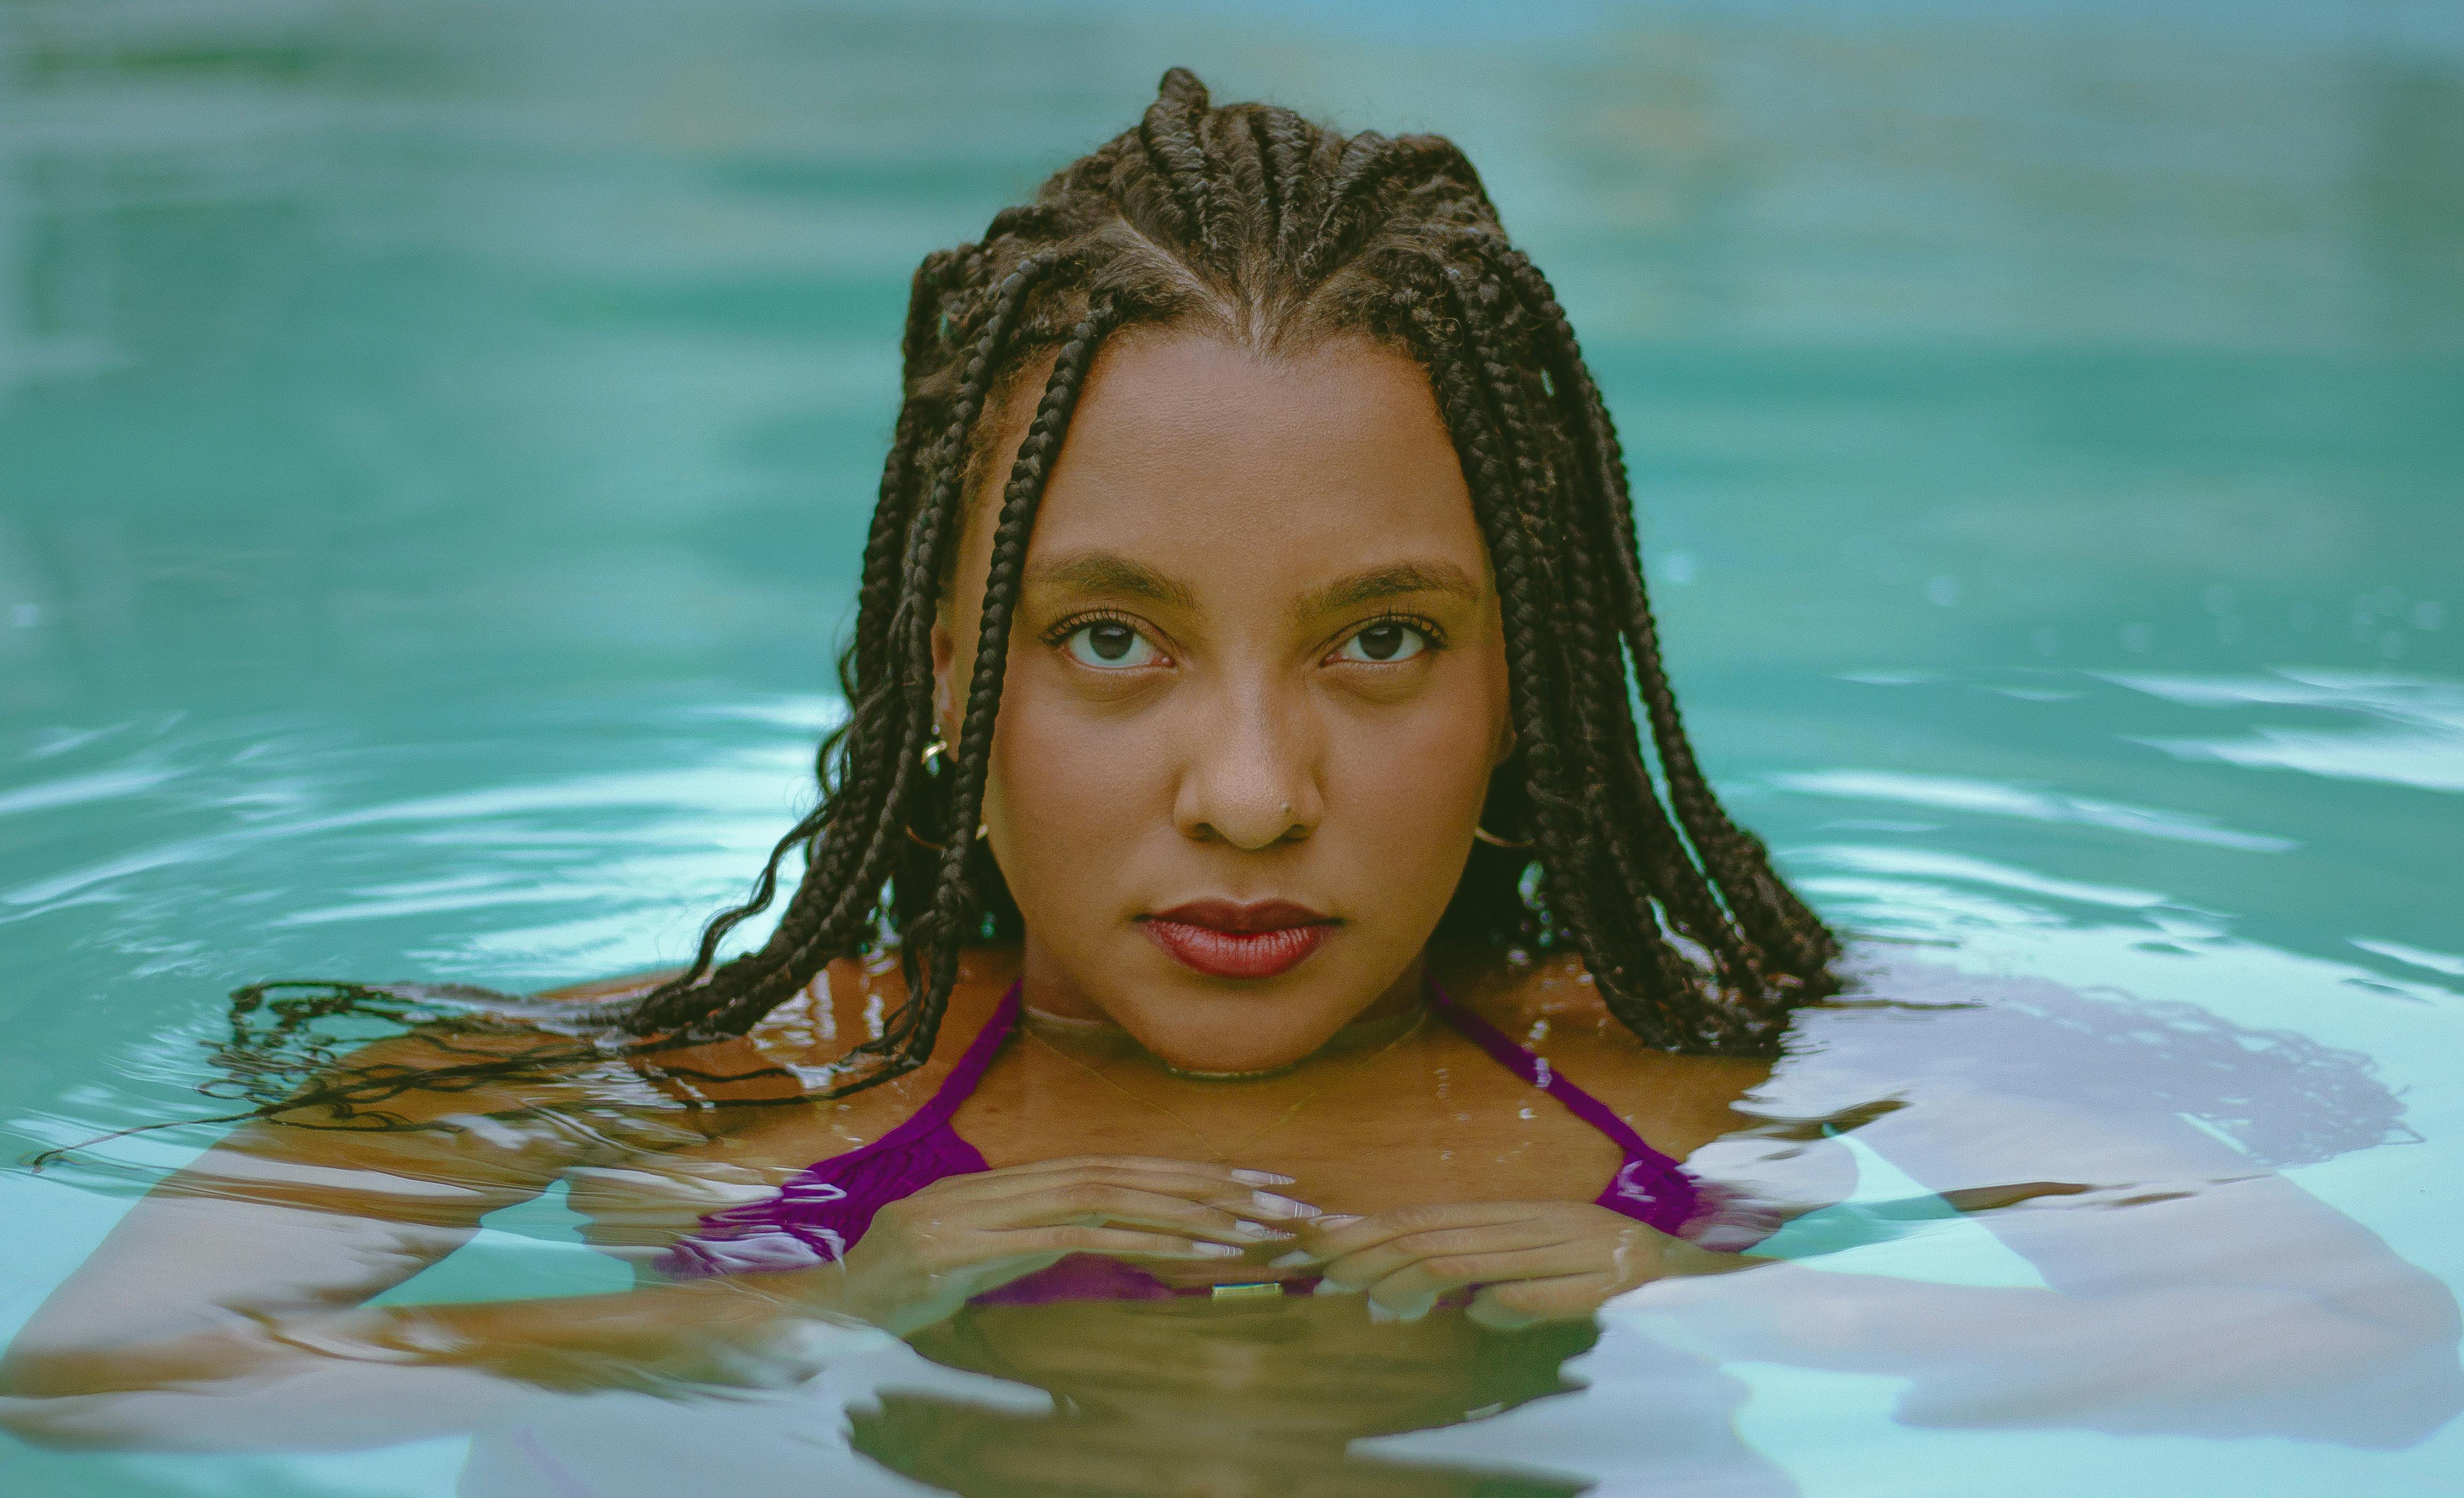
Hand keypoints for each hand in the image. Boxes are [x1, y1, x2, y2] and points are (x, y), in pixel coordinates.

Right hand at [808, 1155, 1319, 1333]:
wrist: (816, 1322)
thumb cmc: (895, 1304)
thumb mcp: (977, 1270)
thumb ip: (1031, 1245)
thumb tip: (1100, 1239)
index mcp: (1005, 1189)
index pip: (1115, 1171)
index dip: (1189, 1176)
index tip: (1256, 1190)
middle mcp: (999, 1187)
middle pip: (1125, 1172)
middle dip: (1212, 1186)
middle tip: (1286, 1203)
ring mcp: (982, 1210)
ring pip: (1110, 1193)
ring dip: (1192, 1210)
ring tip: (1259, 1227)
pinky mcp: (972, 1245)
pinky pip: (1078, 1235)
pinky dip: (1143, 1241)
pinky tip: (1198, 1256)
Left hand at [1288, 1200, 1757, 1330]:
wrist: (1719, 1272)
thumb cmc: (1630, 1277)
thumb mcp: (1556, 1271)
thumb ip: (1507, 1278)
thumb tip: (1458, 1303)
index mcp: (1528, 1216)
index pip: (1435, 1218)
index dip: (1375, 1229)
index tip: (1321, 1241)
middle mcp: (1545, 1222)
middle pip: (1443, 1233)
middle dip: (1377, 1252)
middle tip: (1326, 1272)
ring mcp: (1577, 1246)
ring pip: (1481, 1256)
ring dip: (1421, 1278)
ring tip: (1377, 1300)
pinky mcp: (1611, 1276)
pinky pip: (1548, 1287)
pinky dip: (1508, 1300)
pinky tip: (1478, 1311)